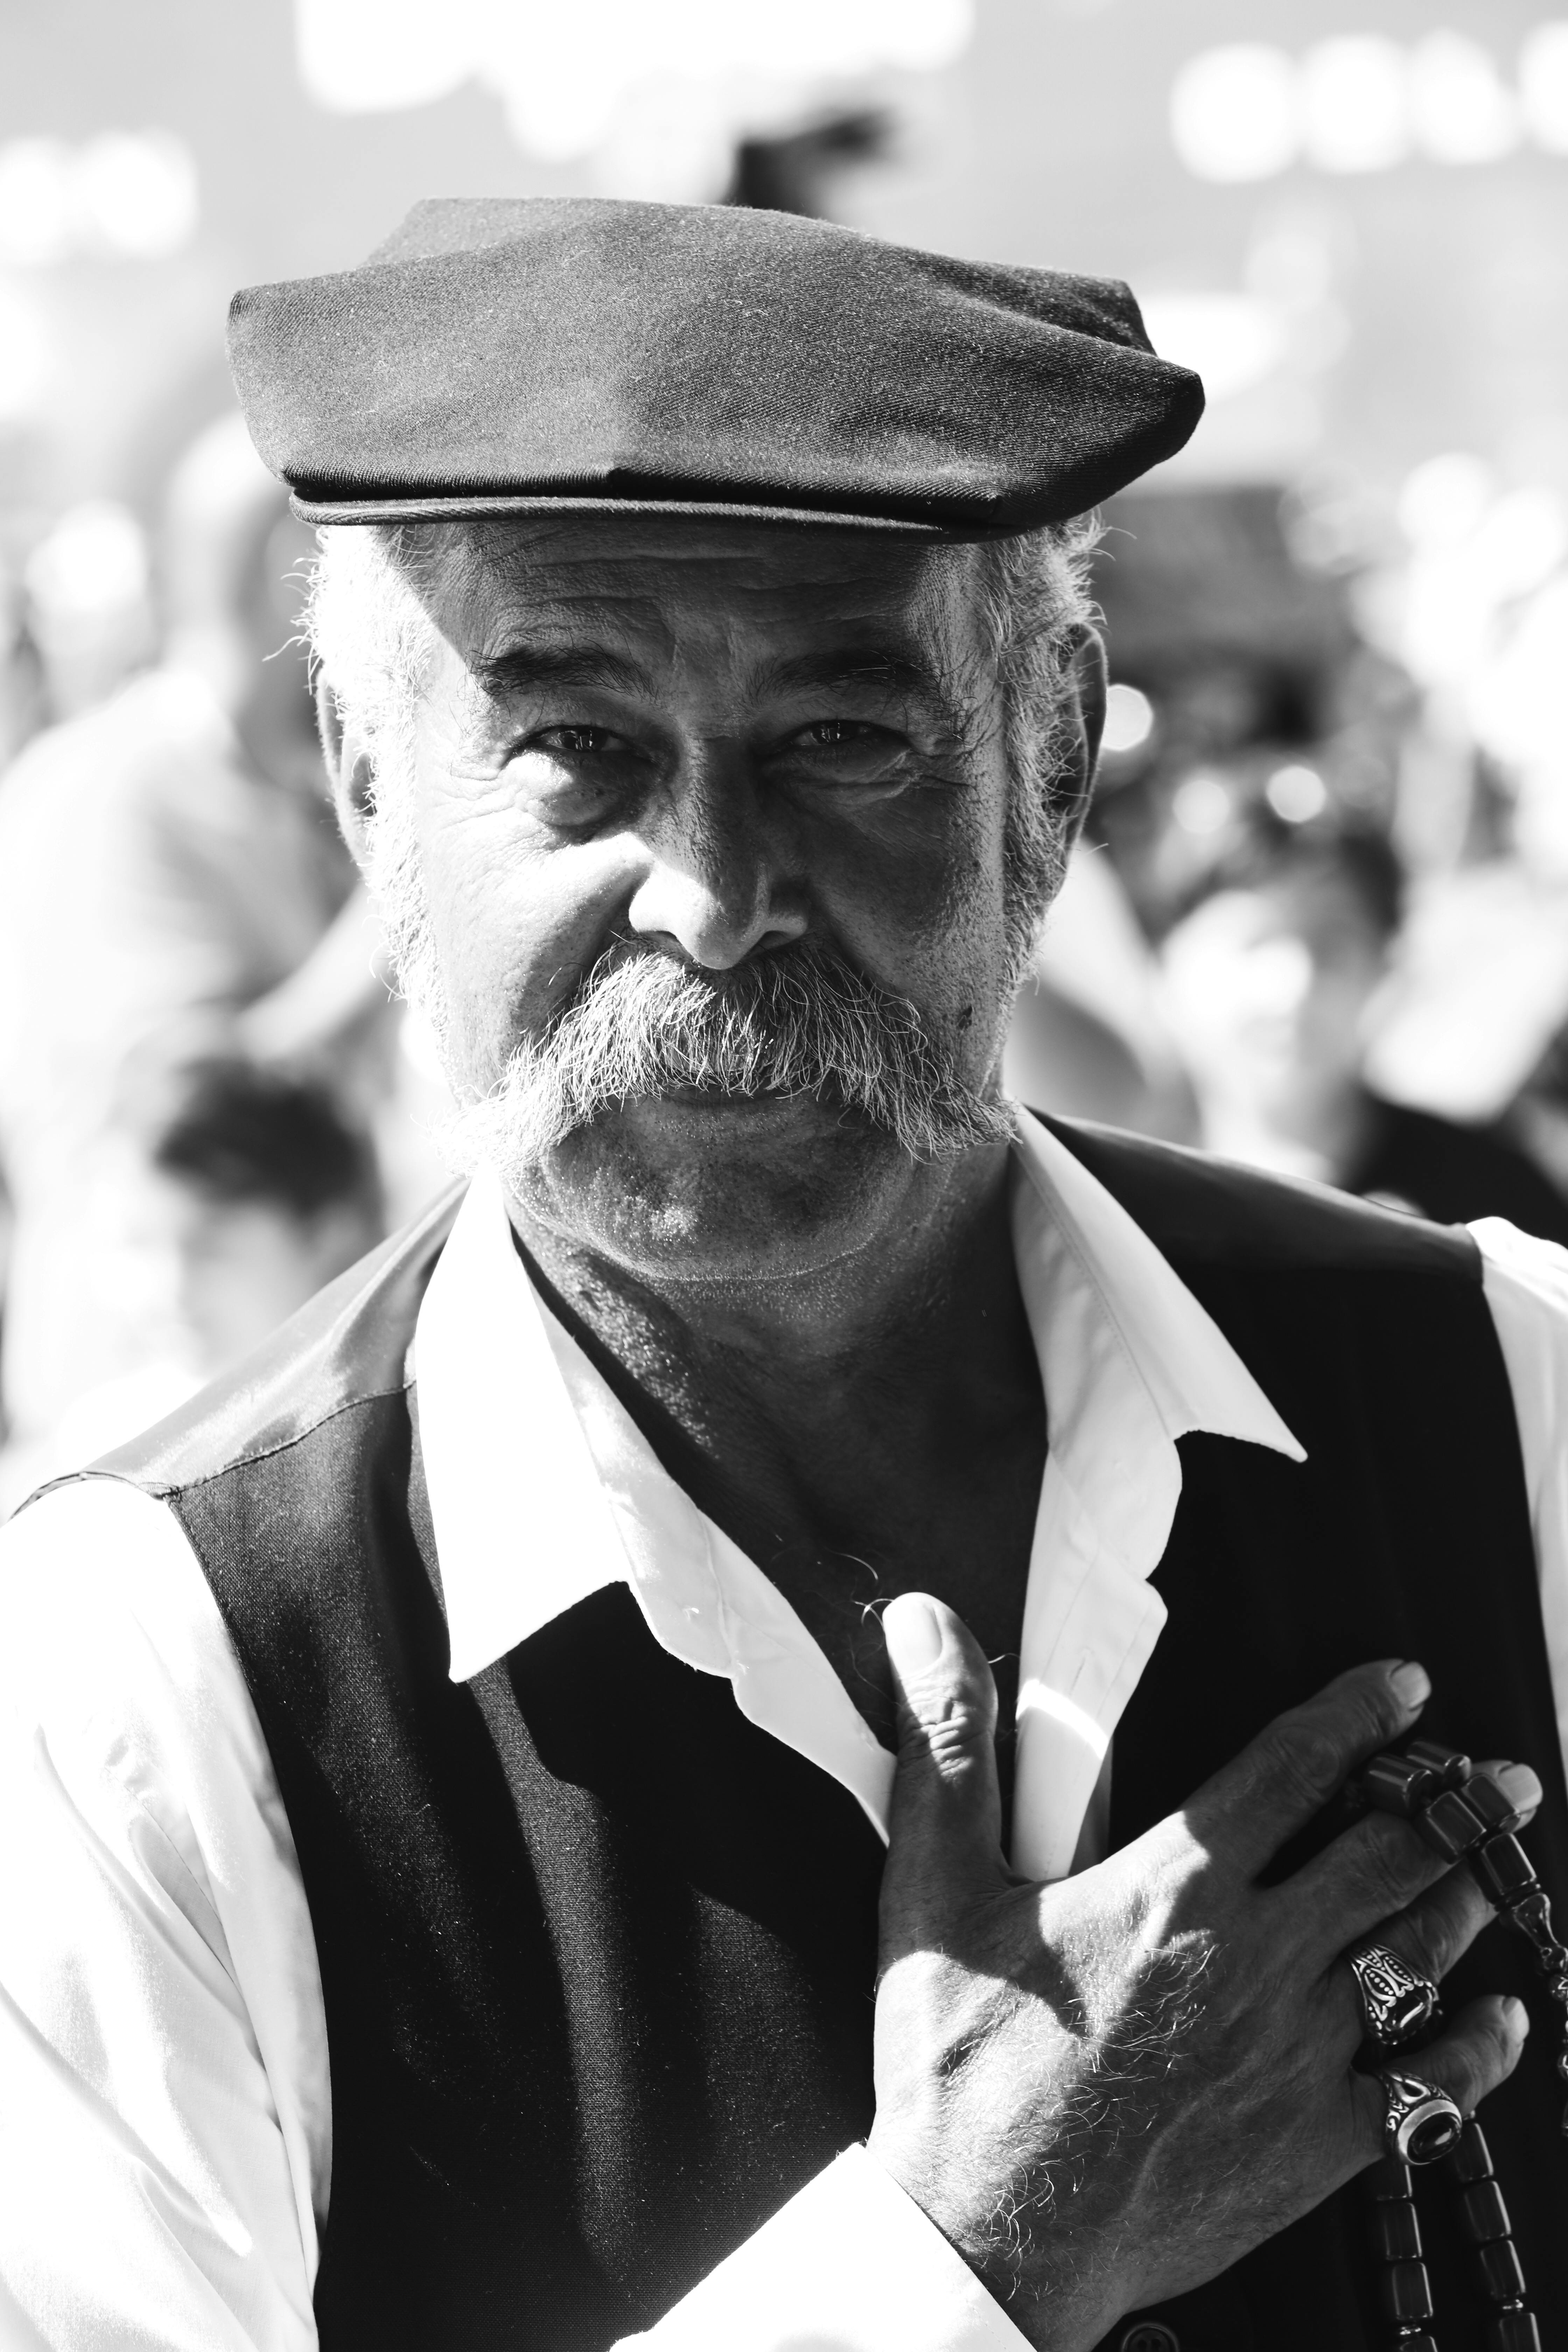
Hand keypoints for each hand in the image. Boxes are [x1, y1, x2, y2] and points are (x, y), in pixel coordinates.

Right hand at [866, 1595, 1539, 2350]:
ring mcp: (1296, 2056)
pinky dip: (1477, 2051)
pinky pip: (1430, 2092)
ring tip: (1498, 1864)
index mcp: (1175, 1888)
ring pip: (1416, 1953)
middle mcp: (1255, 1960)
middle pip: (1385, 1854)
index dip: (1356, 1716)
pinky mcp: (1314, 2146)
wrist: (988, 2233)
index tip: (1400, 1688)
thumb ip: (947, 1746)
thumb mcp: (932, 1886)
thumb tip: (927, 1628)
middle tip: (1495, 1775)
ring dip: (1467, 1898)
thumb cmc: (959, 2066)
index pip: (1292, 1767)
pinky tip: (1500, 2021)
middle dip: (1451, 1802)